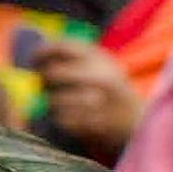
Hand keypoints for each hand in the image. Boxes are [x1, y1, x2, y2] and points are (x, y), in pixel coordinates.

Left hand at [33, 30, 141, 161]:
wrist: (139, 120)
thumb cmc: (109, 89)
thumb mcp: (99, 64)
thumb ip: (72, 56)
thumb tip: (34, 52)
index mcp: (100, 57)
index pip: (61, 46)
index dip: (42, 51)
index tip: (33, 59)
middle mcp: (101, 77)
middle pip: (54, 73)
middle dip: (43, 78)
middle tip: (42, 83)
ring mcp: (101, 102)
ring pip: (55, 100)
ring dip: (50, 102)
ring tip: (55, 102)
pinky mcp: (98, 125)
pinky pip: (64, 121)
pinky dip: (59, 119)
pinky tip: (66, 116)